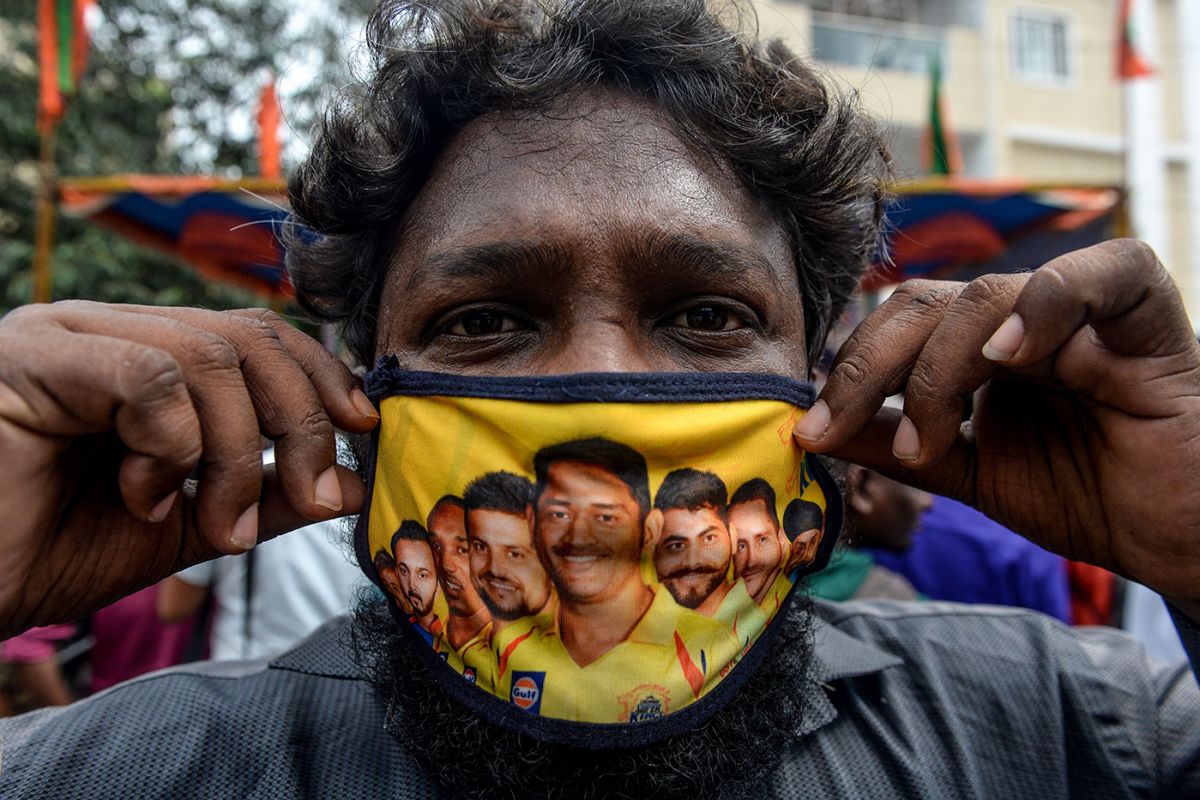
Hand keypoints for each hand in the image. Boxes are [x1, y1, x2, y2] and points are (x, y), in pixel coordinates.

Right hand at [0, 301, 379, 637]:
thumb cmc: (54, 553)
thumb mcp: (188, 525)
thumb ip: (264, 496)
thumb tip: (349, 483)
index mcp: (144, 355)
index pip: (258, 336)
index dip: (321, 377)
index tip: (363, 429)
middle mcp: (107, 329)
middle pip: (248, 338)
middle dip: (301, 420)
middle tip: (313, 496)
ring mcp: (67, 332)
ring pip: (209, 358)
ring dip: (235, 455)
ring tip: (217, 525)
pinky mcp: (33, 355)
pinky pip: (148, 375)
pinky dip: (172, 445)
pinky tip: (142, 495)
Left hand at [794, 240, 1199, 613]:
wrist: (1177, 540)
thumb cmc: (1086, 496)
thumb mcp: (970, 472)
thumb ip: (898, 443)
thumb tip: (812, 429)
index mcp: (981, 346)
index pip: (898, 323)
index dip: (846, 371)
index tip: (811, 431)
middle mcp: (1024, 318)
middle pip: (923, 302)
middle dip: (865, 366)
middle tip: (835, 428)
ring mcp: (1082, 311)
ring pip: (985, 294)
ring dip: (937, 369)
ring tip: (931, 442)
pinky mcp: (1147, 314)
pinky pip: (1097, 273)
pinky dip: (1045, 306)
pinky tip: (1011, 359)